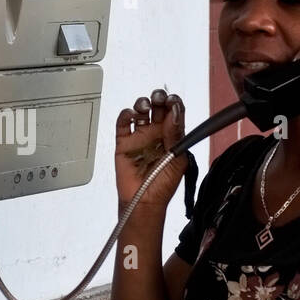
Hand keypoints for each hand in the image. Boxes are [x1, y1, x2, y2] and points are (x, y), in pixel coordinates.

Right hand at [114, 89, 187, 208]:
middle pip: (157, 107)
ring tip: (144, 107)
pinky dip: (125, 115)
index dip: (174, 103)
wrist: (143, 201)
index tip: (172, 101)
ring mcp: (140, 136)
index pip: (175, 112)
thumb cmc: (163, 184)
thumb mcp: (176, 159)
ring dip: (142, 103)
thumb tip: (174, 112)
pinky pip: (123, 123)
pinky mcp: (124, 142)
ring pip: (140, 111)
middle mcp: (156, 133)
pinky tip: (131, 116)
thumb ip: (175, 135)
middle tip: (158, 99)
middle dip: (159, 98)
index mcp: (172, 135)